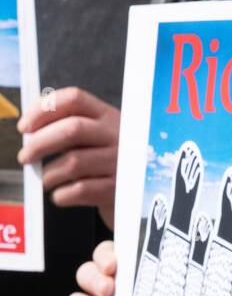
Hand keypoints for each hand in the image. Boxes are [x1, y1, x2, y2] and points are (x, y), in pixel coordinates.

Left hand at [16, 87, 119, 228]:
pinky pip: (79, 190)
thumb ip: (71, 129)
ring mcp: (121, 163)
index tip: (26, 127)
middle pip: (72, 129)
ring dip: (49, 174)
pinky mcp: (118, 189)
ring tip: (48, 180)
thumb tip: (31, 134)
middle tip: (26, 156)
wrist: (141, 196)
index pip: (74, 99)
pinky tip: (62, 194)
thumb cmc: (108, 165)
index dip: (43, 109)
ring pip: (72, 162)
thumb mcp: (100, 138)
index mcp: (110, 117)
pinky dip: (61, 195)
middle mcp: (119, 135)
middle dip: (39, 143)